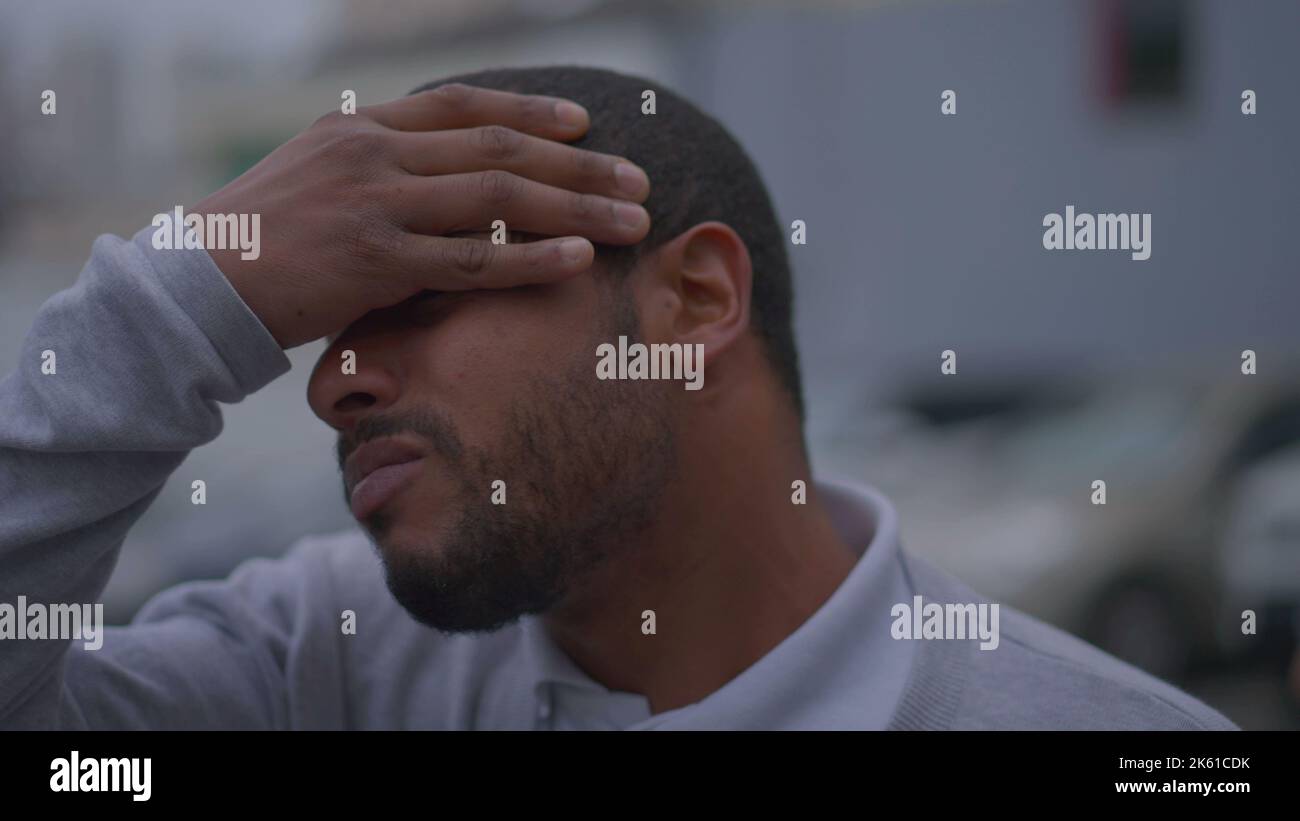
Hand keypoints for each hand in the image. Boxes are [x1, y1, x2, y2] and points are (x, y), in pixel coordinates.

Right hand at [194, 83, 650, 347]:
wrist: (200, 282)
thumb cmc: (266, 239)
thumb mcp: (320, 177)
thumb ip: (384, 168)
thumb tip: (449, 181)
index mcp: (362, 127)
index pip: (463, 106)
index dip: (529, 111)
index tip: (584, 124)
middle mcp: (375, 153)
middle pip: (499, 148)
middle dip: (578, 165)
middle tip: (637, 178)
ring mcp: (375, 204)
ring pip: (498, 196)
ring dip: (575, 208)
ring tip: (633, 219)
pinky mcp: (373, 261)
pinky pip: (470, 258)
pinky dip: (529, 257)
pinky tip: (576, 259)